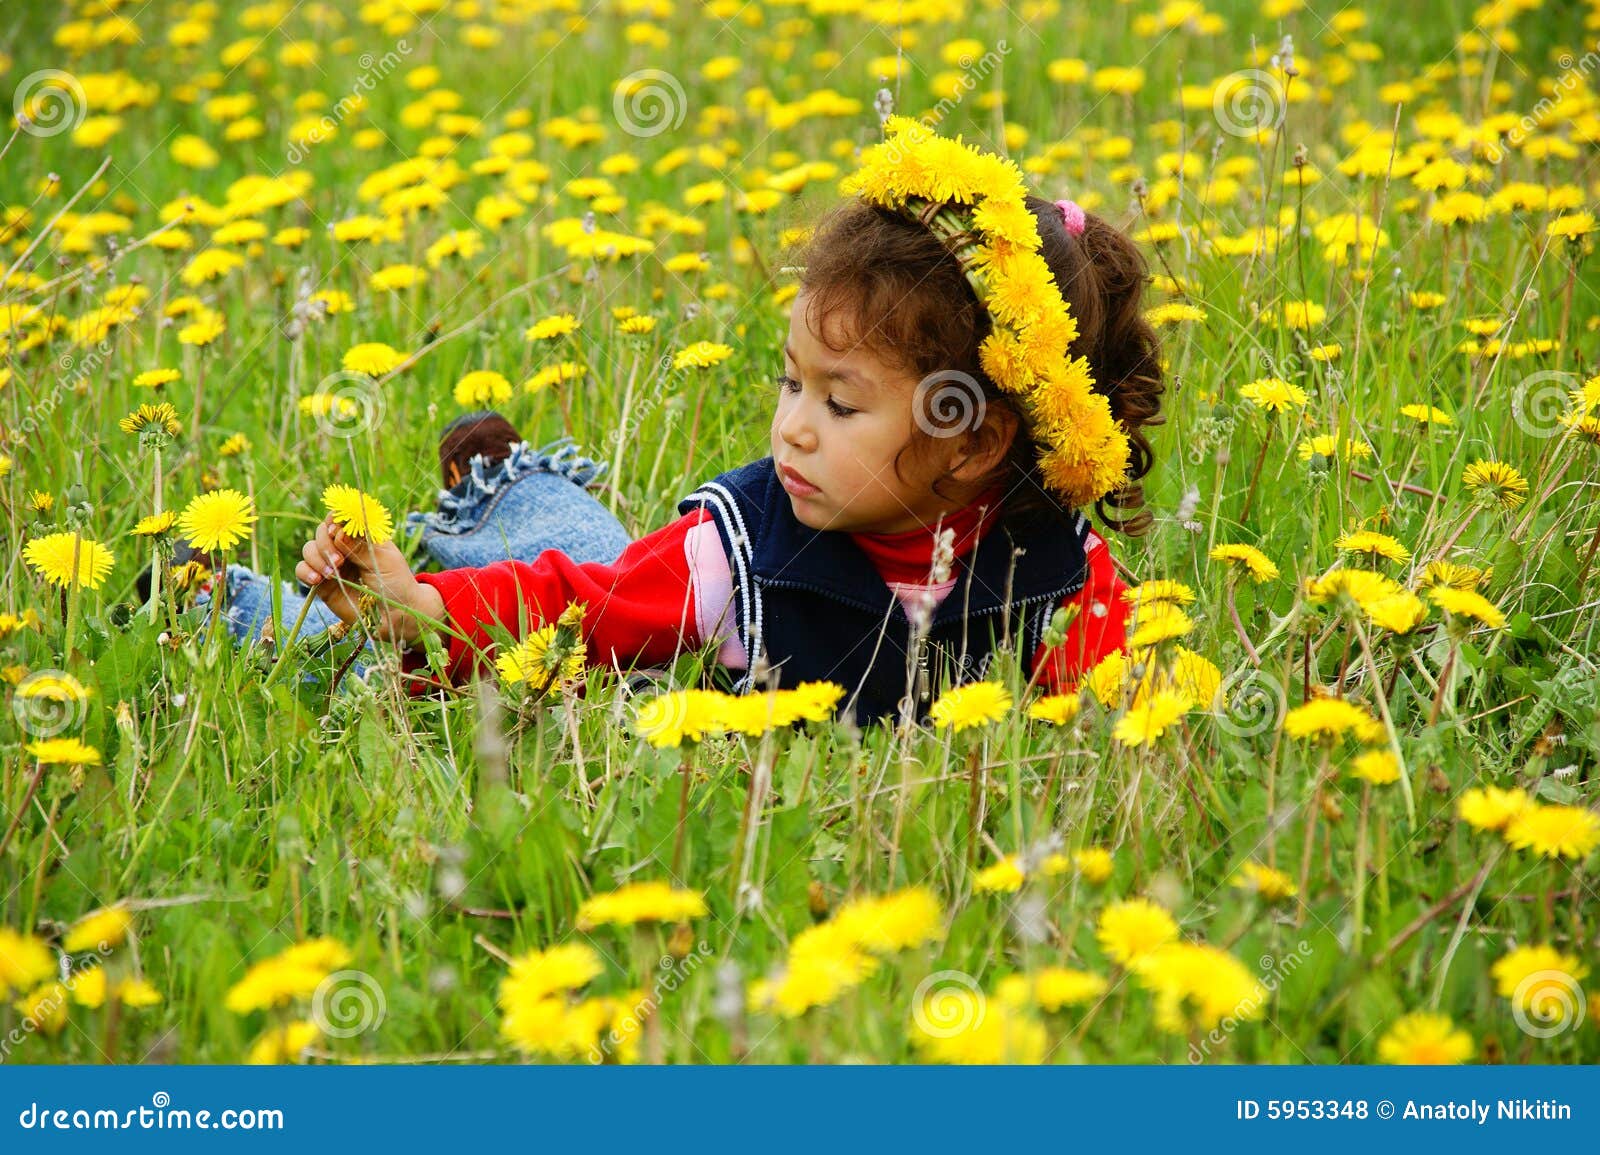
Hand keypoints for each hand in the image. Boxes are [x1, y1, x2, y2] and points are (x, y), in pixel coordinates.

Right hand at [294, 514, 444, 644]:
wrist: (394, 616)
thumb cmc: (395, 584)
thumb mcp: (383, 561)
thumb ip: (359, 546)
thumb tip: (338, 531)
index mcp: (361, 536)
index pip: (340, 518)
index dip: (335, 520)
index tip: (337, 529)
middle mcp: (344, 547)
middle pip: (321, 531)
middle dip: (325, 543)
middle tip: (339, 561)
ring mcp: (331, 564)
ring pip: (309, 548)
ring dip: (316, 558)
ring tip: (331, 574)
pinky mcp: (322, 583)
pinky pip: (302, 570)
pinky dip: (305, 571)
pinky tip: (317, 580)